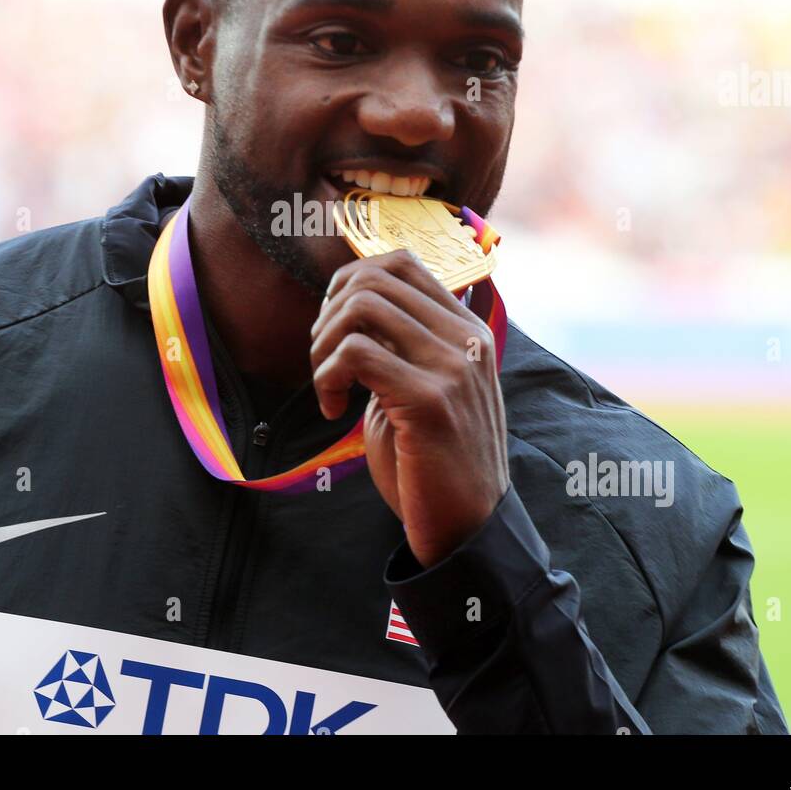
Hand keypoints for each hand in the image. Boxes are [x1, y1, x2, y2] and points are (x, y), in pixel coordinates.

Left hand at [309, 249, 509, 567]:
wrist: (466, 528)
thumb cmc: (433, 461)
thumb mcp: (422, 386)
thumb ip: (402, 343)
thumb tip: (353, 299)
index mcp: (466, 329)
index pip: (402, 261)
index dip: (349, 283)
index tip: (335, 331)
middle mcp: (465, 338)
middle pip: (375, 277)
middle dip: (328, 314)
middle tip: (324, 362)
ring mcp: (452, 366)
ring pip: (362, 306)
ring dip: (323, 345)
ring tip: (328, 386)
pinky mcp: (429, 399)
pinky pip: (356, 353)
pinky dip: (327, 378)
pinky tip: (333, 411)